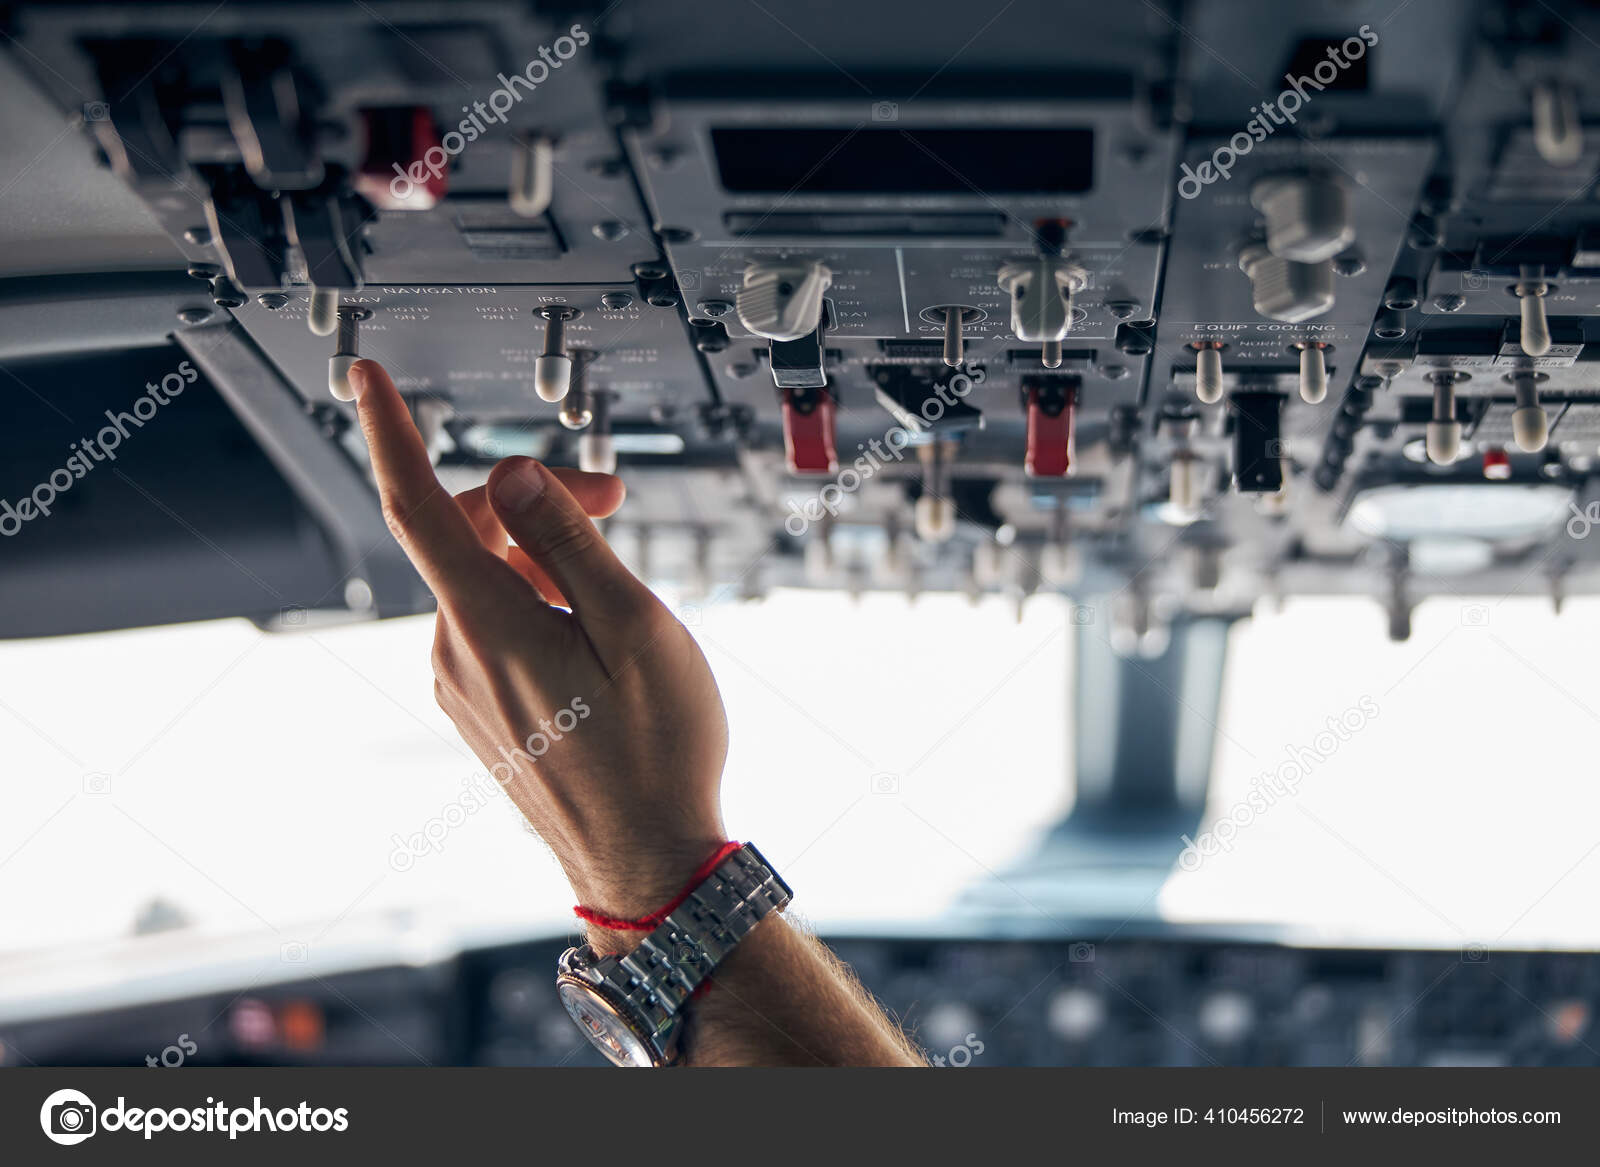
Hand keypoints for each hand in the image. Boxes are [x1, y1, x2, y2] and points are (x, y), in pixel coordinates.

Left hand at [349, 360, 728, 931]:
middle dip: (535, 497)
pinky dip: (533, 598)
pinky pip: (491, 624)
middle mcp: (457, 653)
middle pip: (468, 534)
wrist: (646, 860)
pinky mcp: (481, 709)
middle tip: (615, 496)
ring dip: (541, 553)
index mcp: (488, 623)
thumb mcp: (635, 627)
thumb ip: (569, 541)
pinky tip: (590, 623)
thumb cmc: (655, 753)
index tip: (366, 377)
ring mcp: (464, 686)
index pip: (418, 504)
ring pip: (484, 580)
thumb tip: (515, 476)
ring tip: (616, 575)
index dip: (389, 430)